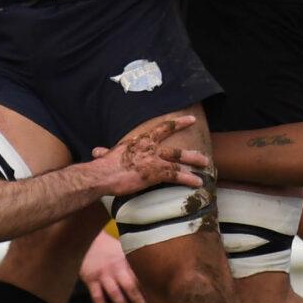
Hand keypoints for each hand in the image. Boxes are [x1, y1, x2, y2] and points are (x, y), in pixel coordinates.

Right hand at [79, 228, 149, 302]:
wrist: (87, 239)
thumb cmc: (109, 248)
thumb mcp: (124, 251)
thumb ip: (134, 263)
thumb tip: (150, 278)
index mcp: (127, 261)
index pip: (140, 278)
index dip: (148, 291)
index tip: (155, 301)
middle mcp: (116, 268)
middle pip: (130, 288)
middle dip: (138, 302)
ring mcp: (103, 275)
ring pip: (115, 295)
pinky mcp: (90, 280)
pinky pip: (97, 298)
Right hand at [87, 115, 208, 194]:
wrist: (103, 175)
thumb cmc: (103, 166)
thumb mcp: (108, 155)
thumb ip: (107, 152)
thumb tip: (97, 151)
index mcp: (140, 141)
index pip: (162, 128)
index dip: (178, 123)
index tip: (190, 119)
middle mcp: (150, 148)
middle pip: (175, 149)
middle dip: (191, 153)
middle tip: (204, 156)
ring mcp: (154, 160)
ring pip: (179, 161)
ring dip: (193, 165)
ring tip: (205, 168)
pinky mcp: (156, 173)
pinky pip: (176, 175)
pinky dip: (188, 179)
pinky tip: (197, 183)